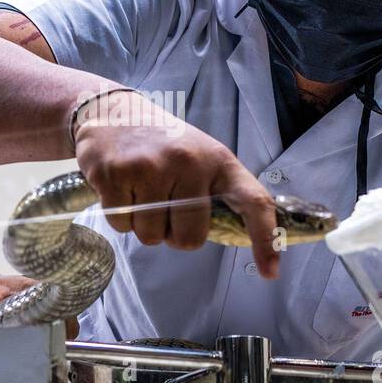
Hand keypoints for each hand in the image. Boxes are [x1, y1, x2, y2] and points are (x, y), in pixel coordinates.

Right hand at [73, 91, 279, 277]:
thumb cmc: (162, 143)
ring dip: (143, 225)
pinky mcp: (116, 174)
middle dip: (174, 235)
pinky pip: (121, 226)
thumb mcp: (199, 156)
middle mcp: (188, 163)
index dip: (264, 240)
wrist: (111, 110)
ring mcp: (150, 167)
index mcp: (218, 161)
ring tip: (139, 191)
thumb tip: (237, 236)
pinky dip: (119, 216)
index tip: (270, 271)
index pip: (253, 202)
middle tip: (163, 205)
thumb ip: (215, 192)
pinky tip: (120, 187)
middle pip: (189, 239)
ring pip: (151, 236)